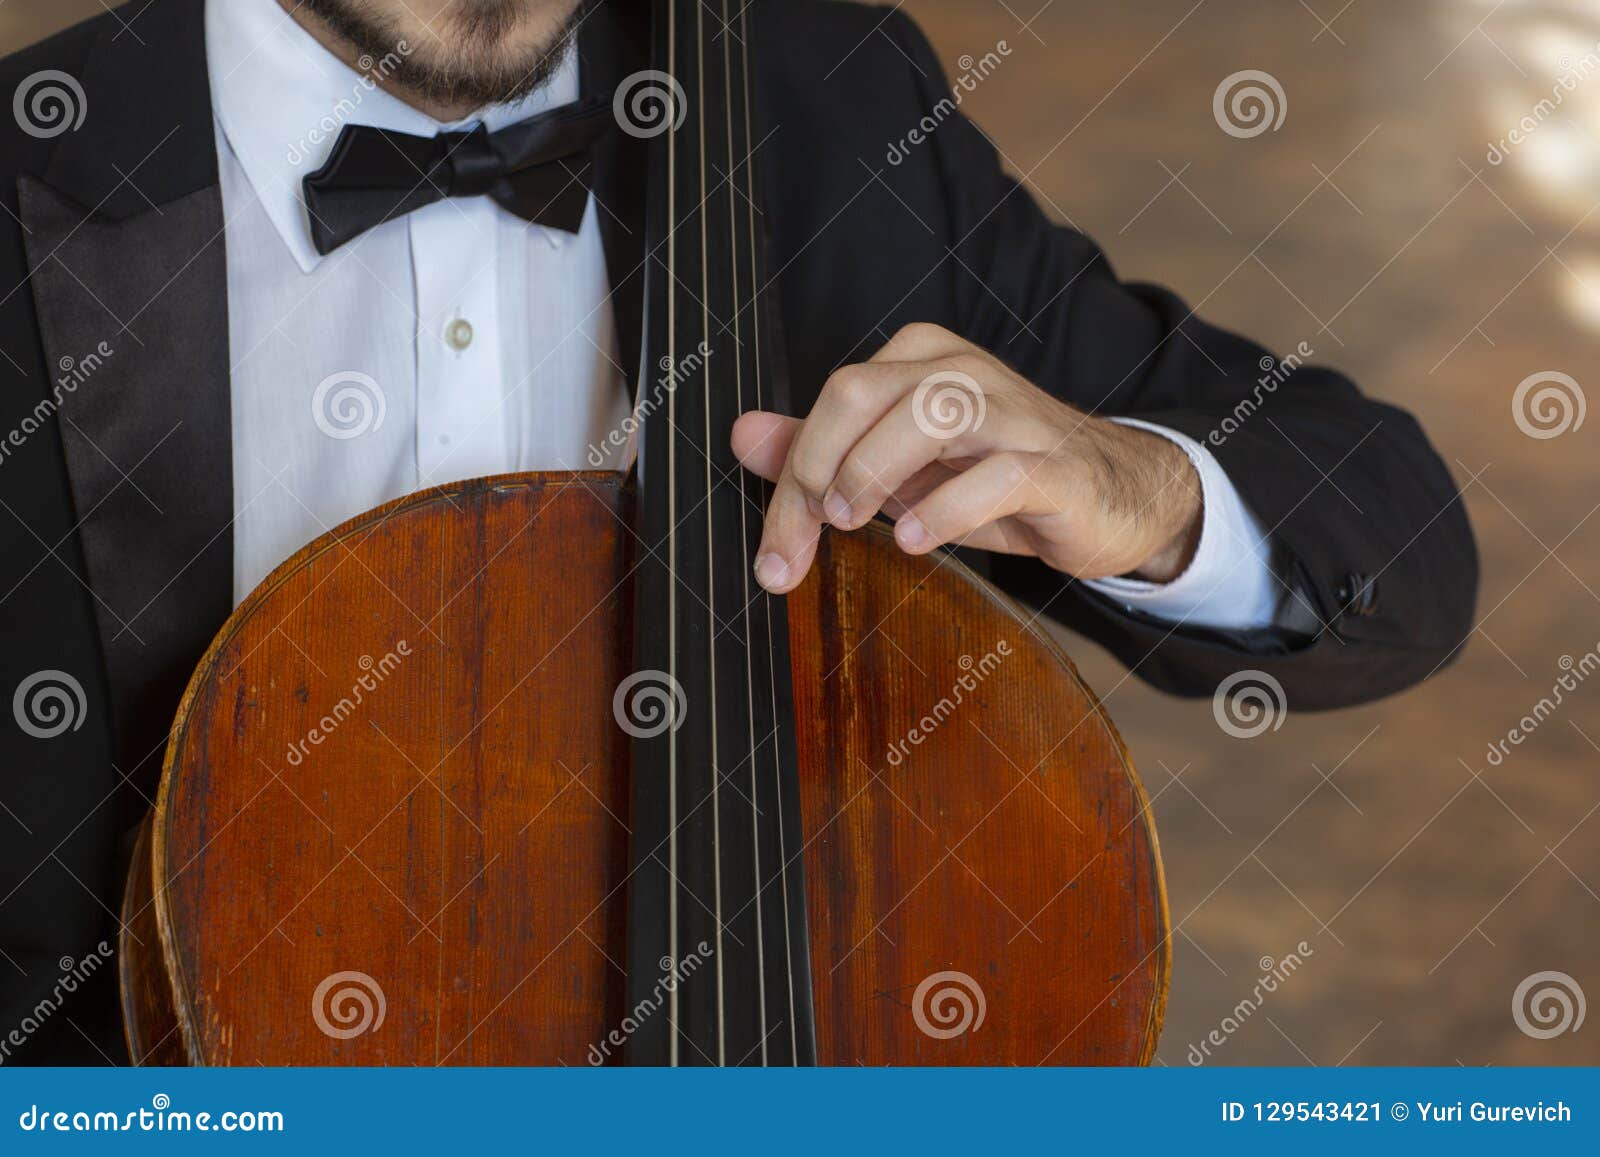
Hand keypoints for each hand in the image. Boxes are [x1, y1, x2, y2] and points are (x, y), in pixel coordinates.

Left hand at [730, 323, 1203, 593]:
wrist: (1112, 495)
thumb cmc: (996, 479)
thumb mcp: (898, 470)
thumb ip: (821, 450)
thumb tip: (743, 435)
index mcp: (918, 360)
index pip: (833, 401)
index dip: (791, 477)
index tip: (774, 557)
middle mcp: (961, 372)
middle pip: (861, 394)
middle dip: (816, 470)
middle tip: (809, 536)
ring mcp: (1012, 414)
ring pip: (926, 415)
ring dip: (874, 473)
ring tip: (855, 523)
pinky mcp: (1053, 464)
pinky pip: (996, 474)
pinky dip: (945, 509)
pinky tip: (914, 540)